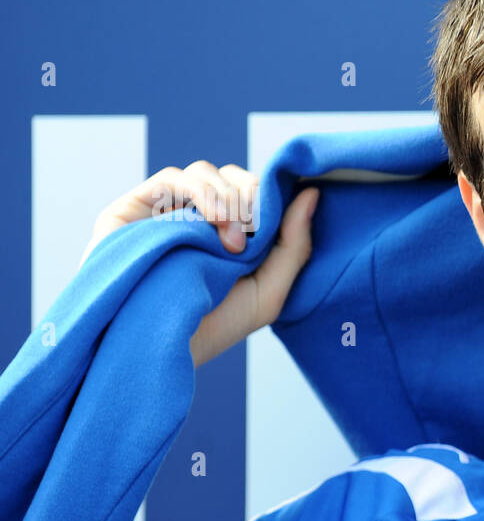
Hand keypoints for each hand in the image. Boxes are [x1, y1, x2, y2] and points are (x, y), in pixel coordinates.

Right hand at [80, 160, 318, 367]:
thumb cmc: (215, 326)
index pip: (254, 191)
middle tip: (255, 230)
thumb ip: (294, 244)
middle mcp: (195, 218)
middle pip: (231, 176)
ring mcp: (164, 211)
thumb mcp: (269, 291)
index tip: (282, 215)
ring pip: (203, 172)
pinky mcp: (132, 208)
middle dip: (251, 195)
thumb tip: (313, 193)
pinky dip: (201, 192)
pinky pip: (171, 179)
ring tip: (232, 242)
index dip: (270, 194)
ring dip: (229, 198)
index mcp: (228, 233)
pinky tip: (213, 222)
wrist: (160, 348)